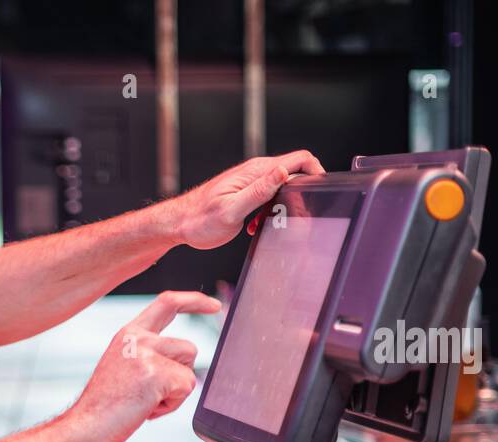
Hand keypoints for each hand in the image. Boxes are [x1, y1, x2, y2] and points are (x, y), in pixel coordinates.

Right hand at [72, 291, 218, 441]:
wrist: (85, 426)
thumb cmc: (103, 406)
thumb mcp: (124, 368)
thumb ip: (149, 355)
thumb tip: (182, 361)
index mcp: (128, 334)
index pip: (167, 304)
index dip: (194, 301)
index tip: (214, 306)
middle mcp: (137, 338)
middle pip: (188, 349)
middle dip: (179, 375)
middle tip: (149, 393)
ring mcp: (146, 354)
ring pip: (189, 370)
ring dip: (174, 392)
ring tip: (145, 401)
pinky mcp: (157, 373)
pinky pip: (186, 388)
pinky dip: (171, 406)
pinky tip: (146, 409)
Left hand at [165, 150, 324, 249]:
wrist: (179, 224)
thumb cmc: (199, 219)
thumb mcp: (232, 209)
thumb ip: (259, 191)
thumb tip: (284, 172)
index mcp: (256, 172)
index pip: (300, 159)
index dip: (317, 172)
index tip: (318, 194)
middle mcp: (256, 172)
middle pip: (296, 174)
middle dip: (301, 195)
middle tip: (293, 218)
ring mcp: (252, 182)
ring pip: (283, 188)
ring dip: (283, 208)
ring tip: (266, 224)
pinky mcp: (247, 194)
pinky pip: (270, 199)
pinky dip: (270, 214)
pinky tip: (256, 226)